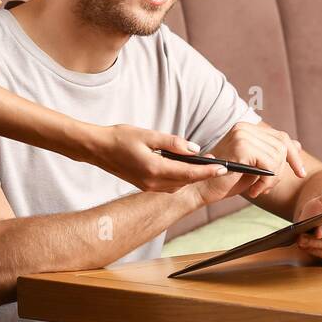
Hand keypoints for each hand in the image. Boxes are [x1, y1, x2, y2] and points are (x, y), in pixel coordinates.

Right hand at [85, 124, 228, 192]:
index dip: (208, 171)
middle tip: (218, 164)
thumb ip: (173, 143)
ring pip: (178, 185)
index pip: (189, 172)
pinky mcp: (145, 185)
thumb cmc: (120, 138)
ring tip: (204, 165)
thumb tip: (195, 149)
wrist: (97, 149)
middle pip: (186, 181)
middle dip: (203, 174)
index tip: (223, 168)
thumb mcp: (148, 134)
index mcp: (155, 169)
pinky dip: (180, 178)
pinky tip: (183, 168)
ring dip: (191, 177)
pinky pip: (169, 185)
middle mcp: (153, 182)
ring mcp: (148, 186)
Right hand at [206, 121, 307, 198]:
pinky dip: (267, 182)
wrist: (201, 189)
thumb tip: (298, 145)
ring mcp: (242, 135)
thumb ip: (272, 154)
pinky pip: (270, 166)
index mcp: (246, 128)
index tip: (301, 173)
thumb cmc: (226, 180)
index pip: (281, 136)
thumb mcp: (254, 166)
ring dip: (272, 180)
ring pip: (278, 157)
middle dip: (281, 171)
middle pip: (283, 146)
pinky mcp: (242, 147)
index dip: (294, 156)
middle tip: (266, 187)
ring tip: (258, 189)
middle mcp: (244, 127)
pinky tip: (254, 190)